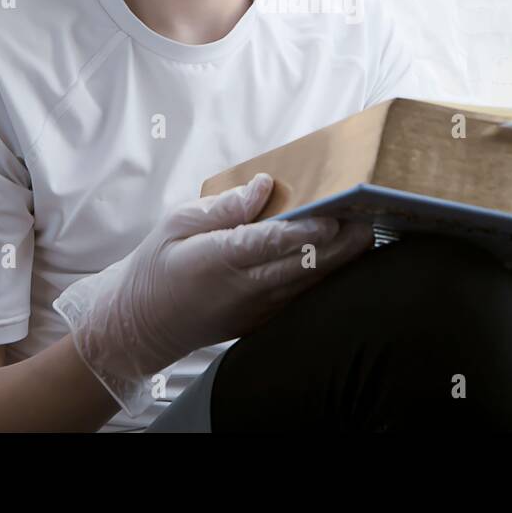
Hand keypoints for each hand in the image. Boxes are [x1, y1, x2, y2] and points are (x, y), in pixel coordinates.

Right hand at [53, 173, 374, 415]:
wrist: (141, 327)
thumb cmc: (156, 268)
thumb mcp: (176, 224)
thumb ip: (224, 207)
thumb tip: (264, 185)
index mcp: (217, 260)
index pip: (270, 243)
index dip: (306, 229)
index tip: (336, 212)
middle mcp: (243, 289)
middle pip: (303, 265)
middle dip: (341, 241)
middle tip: (371, 213)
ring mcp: (256, 309)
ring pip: (310, 283)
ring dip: (341, 258)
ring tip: (369, 228)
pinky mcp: (263, 320)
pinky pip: (302, 297)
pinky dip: (325, 276)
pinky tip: (345, 255)